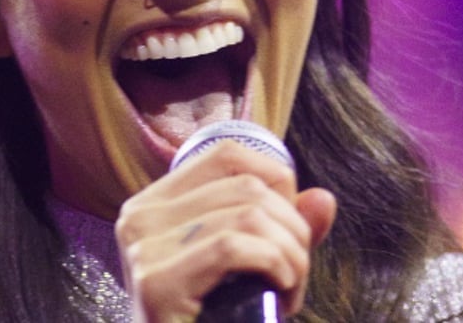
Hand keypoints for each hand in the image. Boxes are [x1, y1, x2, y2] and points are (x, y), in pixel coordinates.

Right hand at [114, 140, 336, 322]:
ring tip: (291, 287)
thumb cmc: (213, 320)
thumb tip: (323, 198)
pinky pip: (232, 248)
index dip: (276, 180)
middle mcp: (139, 217)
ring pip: (247, 215)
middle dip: (293, 227)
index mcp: (154, 203)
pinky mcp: (155, 284)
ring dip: (290, 253)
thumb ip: (285, 229)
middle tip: (297, 271)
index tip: (290, 226)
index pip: (226, 155)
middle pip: (246, 186)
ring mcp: (142, 250)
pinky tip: (282, 292)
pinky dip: (274, 265)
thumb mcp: (252, 266)